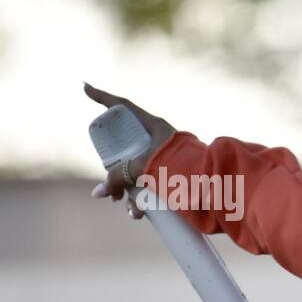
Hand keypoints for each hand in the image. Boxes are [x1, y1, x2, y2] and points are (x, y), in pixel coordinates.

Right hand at [83, 83, 176, 219]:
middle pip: (126, 148)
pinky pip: (151, 187)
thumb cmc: (183, 168)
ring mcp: (165, 159)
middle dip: (115, 174)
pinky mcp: (173, 178)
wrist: (217, 186)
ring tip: (131, 209)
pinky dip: (142, 201)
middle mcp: (159, 141)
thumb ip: (119, 178)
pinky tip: (138, 214)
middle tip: (111, 192)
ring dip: (129, 194)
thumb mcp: (144, 168)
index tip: (85, 88)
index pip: (123, 106)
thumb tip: (99, 193)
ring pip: (137, 173)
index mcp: (156, 127)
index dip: (103, 97)